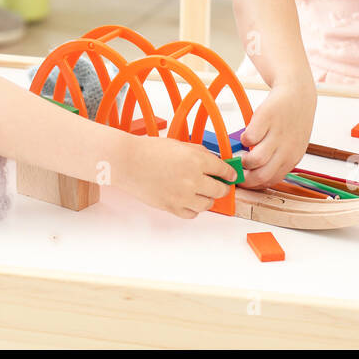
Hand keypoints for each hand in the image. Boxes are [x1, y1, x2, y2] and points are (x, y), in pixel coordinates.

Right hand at [115, 134, 233, 217]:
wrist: (128, 162)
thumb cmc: (149, 150)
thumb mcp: (179, 144)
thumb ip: (199, 153)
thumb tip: (214, 162)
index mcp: (197, 160)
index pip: (225, 170)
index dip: (230, 174)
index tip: (230, 176)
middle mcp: (193, 179)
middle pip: (220, 190)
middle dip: (222, 187)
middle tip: (220, 185)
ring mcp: (183, 196)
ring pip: (207, 205)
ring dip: (207, 199)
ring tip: (201, 193)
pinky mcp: (172, 207)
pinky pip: (191, 214)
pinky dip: (193, 209)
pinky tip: (188, 200)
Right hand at [238, 82, 316, 188]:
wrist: (298, 93)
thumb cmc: (293, 121)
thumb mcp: (293, 145)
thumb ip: (279, 160)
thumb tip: (257, 175)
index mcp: (292, 158)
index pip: (271, 181)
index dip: (253, 184)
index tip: (243, 181)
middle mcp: (286, 149)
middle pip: (262, 176)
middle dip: (245, 178)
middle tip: (236, 172)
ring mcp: (277, 135)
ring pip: (255, 160)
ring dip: (243, 159)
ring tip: (242, 154)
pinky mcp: (266, 119)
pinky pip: (249, 138)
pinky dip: (244, 138)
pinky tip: (248, 134)